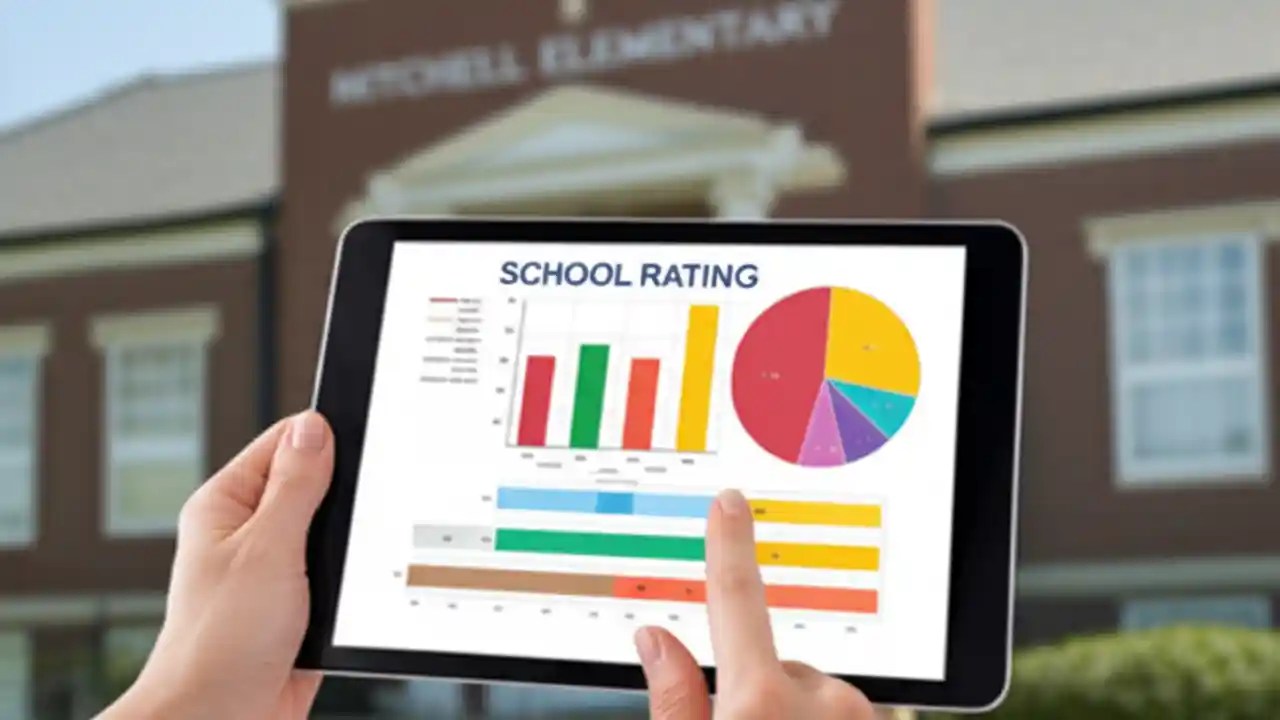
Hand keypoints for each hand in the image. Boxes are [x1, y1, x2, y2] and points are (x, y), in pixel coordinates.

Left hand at [99, 412, 333, 719]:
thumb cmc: (219, 644)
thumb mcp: (267, 549)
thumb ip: (296, 486)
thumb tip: (315, 428)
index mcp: (226, 504)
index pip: (284, 442)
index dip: (326, 439)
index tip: (367, 442)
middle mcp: (248, 533)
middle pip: (316, 485)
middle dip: (347, 499)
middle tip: (359, 517)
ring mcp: (274, 570)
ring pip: (333, 533)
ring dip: (350, 547)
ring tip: (344, 568)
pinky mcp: (298, 605)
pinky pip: (339, 576)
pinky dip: (353, 583)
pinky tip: (354, 596)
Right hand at [635, 490, 874, 719]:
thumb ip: (675, 700)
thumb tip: (656, 641)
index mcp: (761, 702)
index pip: (736, 599)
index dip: (730, 545)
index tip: (730, 502)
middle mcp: (820, 703)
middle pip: (777, 666)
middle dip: (758, 693)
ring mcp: (858, 717)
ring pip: (813, 694)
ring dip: (794, 716)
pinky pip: (844, 713)